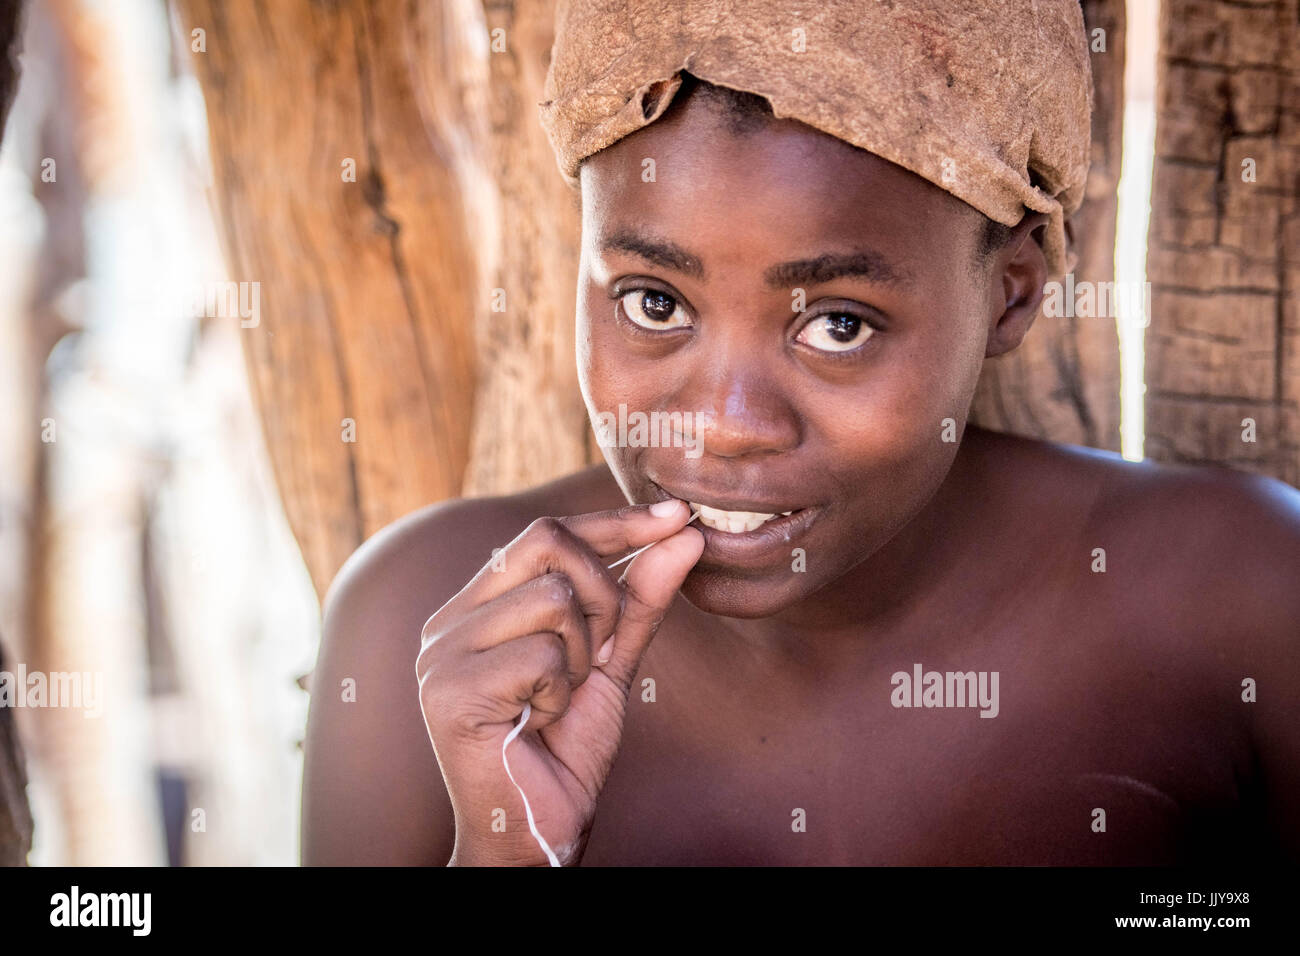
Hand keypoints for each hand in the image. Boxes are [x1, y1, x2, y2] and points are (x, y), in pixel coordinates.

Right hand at [416, 499, 703, 865]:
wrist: (535, 834)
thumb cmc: (562, 753)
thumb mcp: (610, 664)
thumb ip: (639, 601)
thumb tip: (684, 535)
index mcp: (478, 607)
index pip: (547, 533)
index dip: (615, 521)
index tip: (676, 516)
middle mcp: (450, 620)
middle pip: (548, 543)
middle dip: (604, 596)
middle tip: (600, 656)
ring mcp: (443, 652)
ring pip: (554, 601)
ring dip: (582, 657)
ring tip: (558, 700)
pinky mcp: (450, 689)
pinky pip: (544, 654)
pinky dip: (561, 693)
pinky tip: (538, 723)